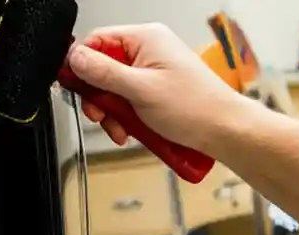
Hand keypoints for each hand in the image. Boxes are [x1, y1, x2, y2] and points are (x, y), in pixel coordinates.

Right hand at [66, 23, 241, 153]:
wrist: (224, 130)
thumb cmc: (194, 107)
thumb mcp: (140, 89)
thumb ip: (103, 72)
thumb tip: (75, 58)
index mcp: (145, 39)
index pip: (98, 40)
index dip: (81, 64)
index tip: (75, 88)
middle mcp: (148, 50)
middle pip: (103, 67)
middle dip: (99, 96)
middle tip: (100, 115)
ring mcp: (152, 71)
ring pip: (114, 88)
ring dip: (112, 112)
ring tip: (121, 130)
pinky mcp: (155, 90)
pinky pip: (128, 100)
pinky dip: (125, 117)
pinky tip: (130, 131)